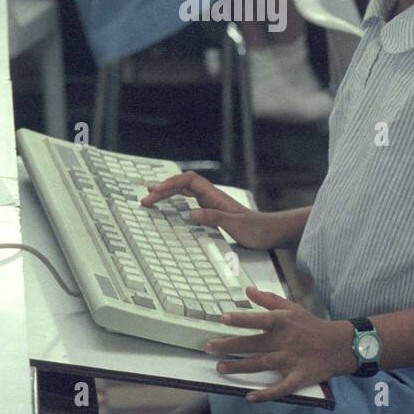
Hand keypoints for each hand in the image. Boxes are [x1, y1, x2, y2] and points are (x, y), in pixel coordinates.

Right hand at [139, 171, 279, 249]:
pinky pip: (189, 200)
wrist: (268, 232)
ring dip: (167, 193)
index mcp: (215, 195)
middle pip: (182, 185)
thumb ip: (214, 218)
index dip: (171, 183)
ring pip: (184, 191)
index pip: (188, 181)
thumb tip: (191, 213)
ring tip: (150, 198)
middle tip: (145, 199)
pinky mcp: (211, 210)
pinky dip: (176, 200)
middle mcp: (211, 196)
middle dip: (163, 189)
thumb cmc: (254, 229)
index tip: (155, 191)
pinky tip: (169, 205)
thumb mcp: (234, 225)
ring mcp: (210, 202)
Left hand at [204, 288, 355, 402]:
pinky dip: (266, 394)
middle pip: (254, 344)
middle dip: (230, 346)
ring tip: (219, 368)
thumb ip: (269, 299)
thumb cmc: (311, 324)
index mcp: (283, 322)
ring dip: (239, 367)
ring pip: (261, 364)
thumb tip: (248, 290)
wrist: (338, 345)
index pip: (260, 320)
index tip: (223, 318)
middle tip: (208, 347)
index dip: (241, 319)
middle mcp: (285, 341)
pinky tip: (250, 397)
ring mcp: (291, 360)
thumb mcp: (292, 307)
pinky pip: (281, 387)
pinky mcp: (298, 377)